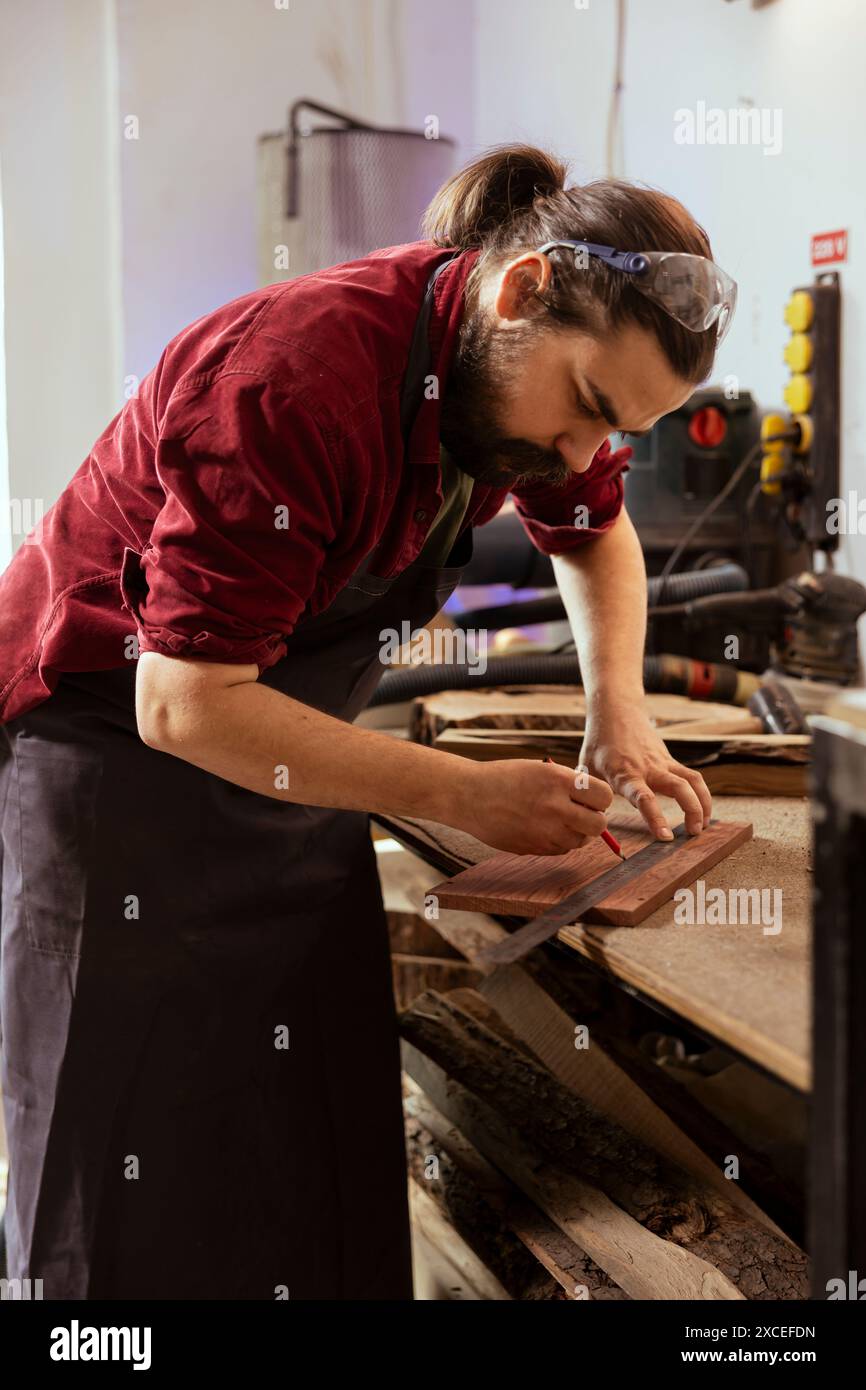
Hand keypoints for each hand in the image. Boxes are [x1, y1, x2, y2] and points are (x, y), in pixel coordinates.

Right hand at [456, 757, 612, 855]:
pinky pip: (561, 850)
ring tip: (558, 819)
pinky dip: (558, 842)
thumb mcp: (541, 769)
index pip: (604, 797)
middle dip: (595, 820)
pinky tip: (543, 828)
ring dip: (576, 833)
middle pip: (599, 825)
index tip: (591, 798)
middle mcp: (555, 807)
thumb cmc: (505, 778)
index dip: (600, 799)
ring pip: (580, 841)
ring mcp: (544, 831)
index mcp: (558, 780)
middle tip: (581, 813)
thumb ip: (569, 784)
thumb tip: (594, 802)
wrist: (470, 795)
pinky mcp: (534, 848)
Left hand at [580, 701, 711, 839]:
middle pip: (680, 788)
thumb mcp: (586, 768)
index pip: (643, 798)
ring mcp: (663, 763)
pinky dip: (701, 795)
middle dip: (692, 811)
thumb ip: (589, 795)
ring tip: (703, 826)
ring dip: (703, 804)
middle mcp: (648, 768)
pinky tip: (700, 812)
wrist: (617, 711)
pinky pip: (692, 777)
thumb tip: (588, 820)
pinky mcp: (671, 760)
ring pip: (693, 781)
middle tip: (693, 834)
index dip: (655, 817)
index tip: (666, 837)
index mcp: (625, 773)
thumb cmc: (599, 744)